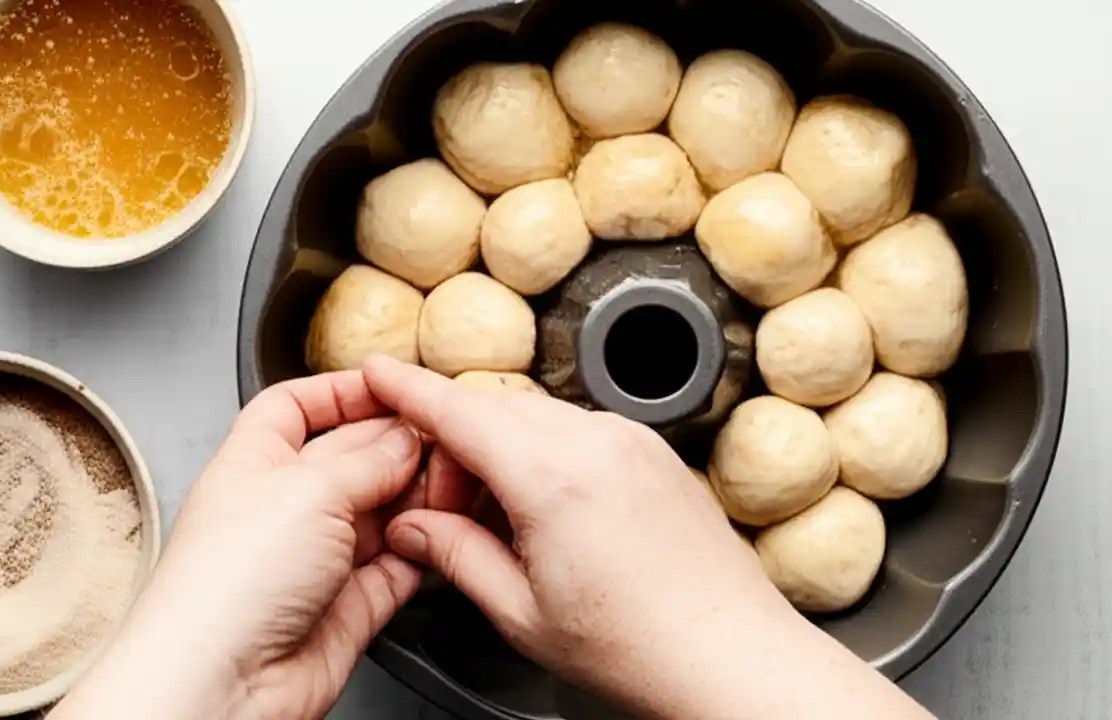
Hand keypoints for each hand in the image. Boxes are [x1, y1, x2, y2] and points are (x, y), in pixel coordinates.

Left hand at [51, 371, 467, 719]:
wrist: (222, 685)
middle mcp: (285, 508)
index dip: (341, 390)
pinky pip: (400, 566)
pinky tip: (445, 531)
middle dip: (398, 444)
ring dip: (420, 496)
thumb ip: (368, 460)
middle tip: (443, 437)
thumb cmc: (226, 585)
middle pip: (353, 457)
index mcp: (254, 464)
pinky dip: (426, 548)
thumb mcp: (308, 490)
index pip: (295, 406)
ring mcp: (318, 558)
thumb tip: (406, 437)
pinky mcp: (349, 606)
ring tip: (453, 483)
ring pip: (383, 511)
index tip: (390, 383)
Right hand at [364, 356, 933, 719]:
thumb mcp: (522, 613)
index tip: (377, 370)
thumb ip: (455, 555)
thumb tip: (412, 527)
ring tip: (497, 524)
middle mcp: (596, 441)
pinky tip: (542, 513)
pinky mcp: (655, 453)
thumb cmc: (641, 648)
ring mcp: (632, 441)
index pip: (458, 410)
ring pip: (537, 417)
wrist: (734, 658)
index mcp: (552, 477)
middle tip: (436, 507)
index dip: (408, 388)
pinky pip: (579, 430)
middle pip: (494, 409)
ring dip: (499, 448)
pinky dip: (544, 453)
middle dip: (452, 441)